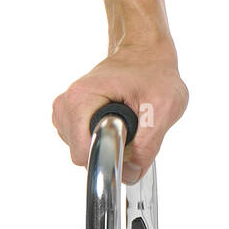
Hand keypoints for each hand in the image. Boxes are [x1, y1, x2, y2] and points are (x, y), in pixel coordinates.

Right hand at [51, 44, 187, 183]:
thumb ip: (147, 145)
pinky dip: (106, 138)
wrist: (146, 53)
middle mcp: (65, 106)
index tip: (130, 146)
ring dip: (111, 143)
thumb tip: (129, 175)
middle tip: (135, 126)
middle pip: (84, 155)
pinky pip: (88, 144)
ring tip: (129, 118)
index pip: (83, 154)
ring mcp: (66, 113)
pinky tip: (120, 120)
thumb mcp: (163, 107)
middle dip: (112, 148)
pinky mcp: (72, 118)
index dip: (109, 158)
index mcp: (80, 100)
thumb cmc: (155, 73)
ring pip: (86, 151)